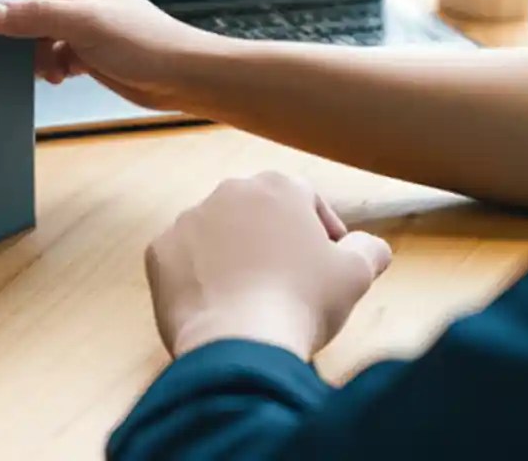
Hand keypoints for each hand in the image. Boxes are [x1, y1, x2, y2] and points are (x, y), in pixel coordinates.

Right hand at [0, 0, 227, 109]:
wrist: (179, 76)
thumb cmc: (143, 39)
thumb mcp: (80, 23)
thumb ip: (31, 16)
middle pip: (17, 2)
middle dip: (10, 28)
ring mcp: (72, 19)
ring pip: (28, 32)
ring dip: (29, 53)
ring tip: (46, 66)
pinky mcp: (77, 46)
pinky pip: (43, 53)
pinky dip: (45, 67)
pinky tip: (59, 76)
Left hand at [147, 172, 391, 359]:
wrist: (237, 340)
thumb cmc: (303, 301)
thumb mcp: (356, 273)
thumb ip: (368, 249)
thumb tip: (369, 246)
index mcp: (277, 185)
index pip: (307, 201)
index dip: (323, 233)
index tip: (329, 264)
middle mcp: (227, 190)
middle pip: (258, 215)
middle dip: (275, 241)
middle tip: (290, 282)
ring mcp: (187, 219)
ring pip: (218, 235)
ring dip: (234, 257)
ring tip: (250, 297)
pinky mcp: (158, 250)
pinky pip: (184, 260)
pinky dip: (199, 277)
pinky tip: (217, 305)